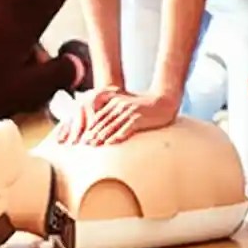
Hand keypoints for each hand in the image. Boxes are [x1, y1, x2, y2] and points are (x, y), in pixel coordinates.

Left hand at [57, 88, 177, 145]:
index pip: (99, 117)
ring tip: (93, 145)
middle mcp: (120, 106)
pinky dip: (117, 136)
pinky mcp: (139, 117)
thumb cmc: (146, 107)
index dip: (90, 128)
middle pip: (103, 122)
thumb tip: (108, 126)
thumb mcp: (128, 106)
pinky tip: (111, 143)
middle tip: (83, 144)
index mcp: (116, 103)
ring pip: (112, 125)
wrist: (164, 101)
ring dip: (101, 136)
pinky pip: (126, 128)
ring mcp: (129, 111)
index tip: (82, 138)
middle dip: (92, 133)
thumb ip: (117, 113)